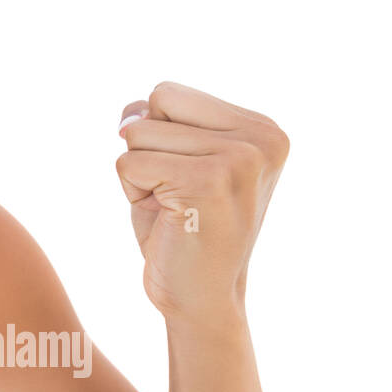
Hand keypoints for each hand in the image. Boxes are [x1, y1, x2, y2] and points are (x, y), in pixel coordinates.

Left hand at [115, 81, 288, 321]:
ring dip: (140, 173)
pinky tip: (165, 217)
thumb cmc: (179, 226)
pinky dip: (131, 191)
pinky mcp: (209, 182)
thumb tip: (129, 117)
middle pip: (155, 103)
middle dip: (147, 148)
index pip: (169, 93)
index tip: (184, 177)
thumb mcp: (173, 159)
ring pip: (138, 133)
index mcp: (263, 129)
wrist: (199, 298)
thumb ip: (155, 120)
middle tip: (176, 193)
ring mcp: (241, 159)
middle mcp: (262, 139)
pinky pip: (128, 162)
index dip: (158, 135)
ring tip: (173, 206)